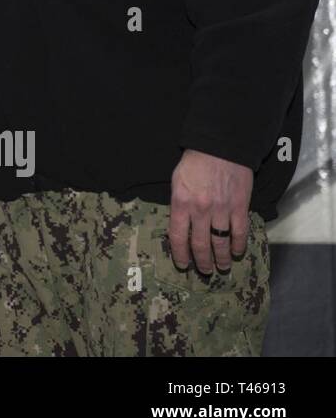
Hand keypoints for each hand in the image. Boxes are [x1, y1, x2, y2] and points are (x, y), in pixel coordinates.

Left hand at [169, 148, 252, 274]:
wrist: (220, 147)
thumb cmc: (195, 163)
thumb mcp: (177, 181)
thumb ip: (178, 204)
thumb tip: (181, 226)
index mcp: (181, 203)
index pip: (178, 236)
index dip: (180, 254)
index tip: (182, 264)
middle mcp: (201, 210)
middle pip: (201, 244)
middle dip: (202, 262)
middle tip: (204, 271)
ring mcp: (222, 210)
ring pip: (221, 242)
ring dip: (222, 259)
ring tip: (222, 267)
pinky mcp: (240, 207)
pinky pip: (240, 232)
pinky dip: (239, 245)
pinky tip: (237, 252)